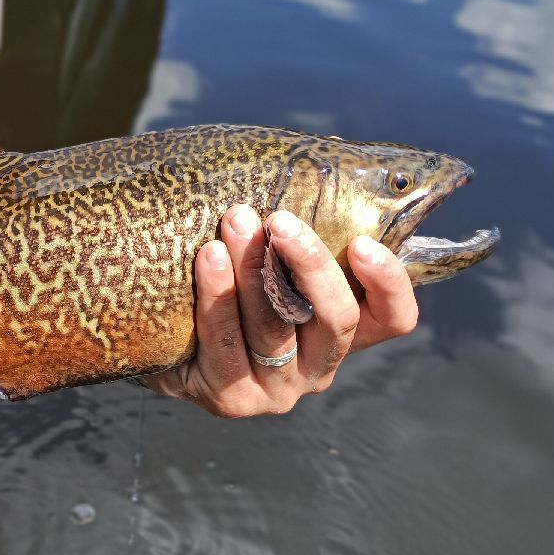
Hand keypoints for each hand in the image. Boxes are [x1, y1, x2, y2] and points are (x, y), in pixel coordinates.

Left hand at [144, 205, 417, 416]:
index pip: (394, 318)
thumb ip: (300, 228)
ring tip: (235, 220)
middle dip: (311, 264)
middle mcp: (320, 365)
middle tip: (280, 220)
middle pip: (337, 320)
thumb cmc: (228, 278)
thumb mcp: (272, 255)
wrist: (159, 337)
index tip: (362, 242)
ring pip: (277, 328)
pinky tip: (208, 257)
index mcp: (342, 330)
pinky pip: (227, 344)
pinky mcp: (233, 400)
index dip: (389, 284)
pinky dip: (218, 297)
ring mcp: (278, 389)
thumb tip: (327, 154)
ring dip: (254, 271)